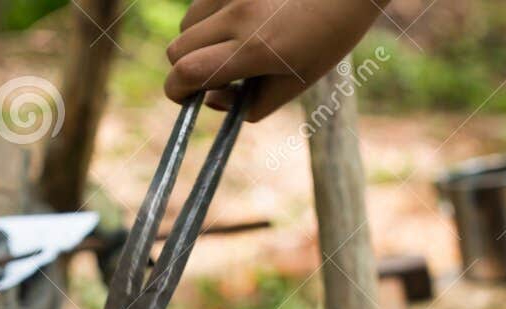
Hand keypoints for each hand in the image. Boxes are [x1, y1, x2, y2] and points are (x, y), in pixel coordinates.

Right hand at [164, 0, 388, 120]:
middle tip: (212, 76)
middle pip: (177, 48)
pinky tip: (243, 17)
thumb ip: (252, 102)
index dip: (176, 92)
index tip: (185, 99)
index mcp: (255, 49)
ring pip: (188, 21)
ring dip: (199, 39)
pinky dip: (212, 15)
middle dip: (186, 68)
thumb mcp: (297, 82)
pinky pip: (205, 0)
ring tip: (233, 43)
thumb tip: (212, 100)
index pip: (187, 72)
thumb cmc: (329, 34)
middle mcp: (238, 15)